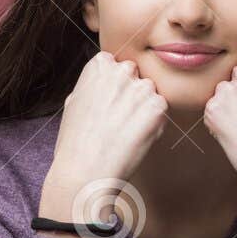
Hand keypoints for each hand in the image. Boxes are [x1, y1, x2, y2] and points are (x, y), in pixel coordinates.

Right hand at [44, 50, 167, 206]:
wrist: (84, 172)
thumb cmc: (75, 143)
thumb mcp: (74, 102)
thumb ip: (94, 84)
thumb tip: (106, 81)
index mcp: (99, 65)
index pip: (117, 65)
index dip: (114, 88)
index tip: (107, 106)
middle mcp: (121, 71)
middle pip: (137, 77)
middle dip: (132, 95)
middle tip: (118, 121)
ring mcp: (141, 88)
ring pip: (151, 94)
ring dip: (144, 109)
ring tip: (125, 132)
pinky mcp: (158, 107)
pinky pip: (161, 111)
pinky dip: (154, 124)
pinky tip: (135, 138)